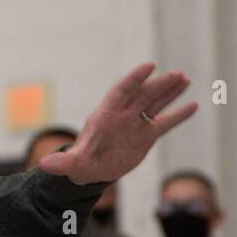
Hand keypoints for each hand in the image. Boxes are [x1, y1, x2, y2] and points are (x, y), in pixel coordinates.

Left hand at [38, 63, 195, 185]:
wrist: (92, 170)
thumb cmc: (80, 163)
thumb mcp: (72, 164)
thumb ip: (62, 163)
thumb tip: (44, 165)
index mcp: (105, 115)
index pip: (121, 92)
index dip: (134, 79)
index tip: (150, 66)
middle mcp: (123, 115)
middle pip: (143, 95)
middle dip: (159, 85)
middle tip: (177, 74)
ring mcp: (136, 123)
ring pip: (155, 103)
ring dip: (170, 92)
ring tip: (185, 78)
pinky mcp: (146, 136)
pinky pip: (165, 123)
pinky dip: (178, 115)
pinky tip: (193, 106)